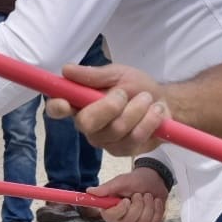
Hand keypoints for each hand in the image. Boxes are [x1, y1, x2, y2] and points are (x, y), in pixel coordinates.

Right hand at [44, 62, 166, 155]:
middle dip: (110, 106)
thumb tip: (67, 70)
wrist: (164, 103)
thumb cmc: (136, 87)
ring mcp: (104, 140)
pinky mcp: (122, 151)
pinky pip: (133, 138)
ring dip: (137, 109)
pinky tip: (154, 113)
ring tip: (146, 99)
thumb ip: (94, 75)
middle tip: (124, 93)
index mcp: (80, 103)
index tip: (66, 103)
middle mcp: (87, 124)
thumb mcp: (117, 74)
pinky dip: (149, 121)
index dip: (57, 107)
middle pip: (86, 123)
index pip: (57, 109)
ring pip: (116, 129)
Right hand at [91, 167, 169, 221]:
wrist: (154, 179)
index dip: (119, 210)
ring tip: (148, 196)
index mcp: (111, 208)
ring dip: (149, 206)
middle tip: (139, 194)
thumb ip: (106, 188)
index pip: (110, 217)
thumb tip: (89, 191)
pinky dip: (158, 210)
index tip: (126, 200)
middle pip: (128, 221)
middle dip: (137, 205)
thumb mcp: (121, 181)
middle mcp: (122, 217)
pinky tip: (156, 201)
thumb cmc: (135, 180)